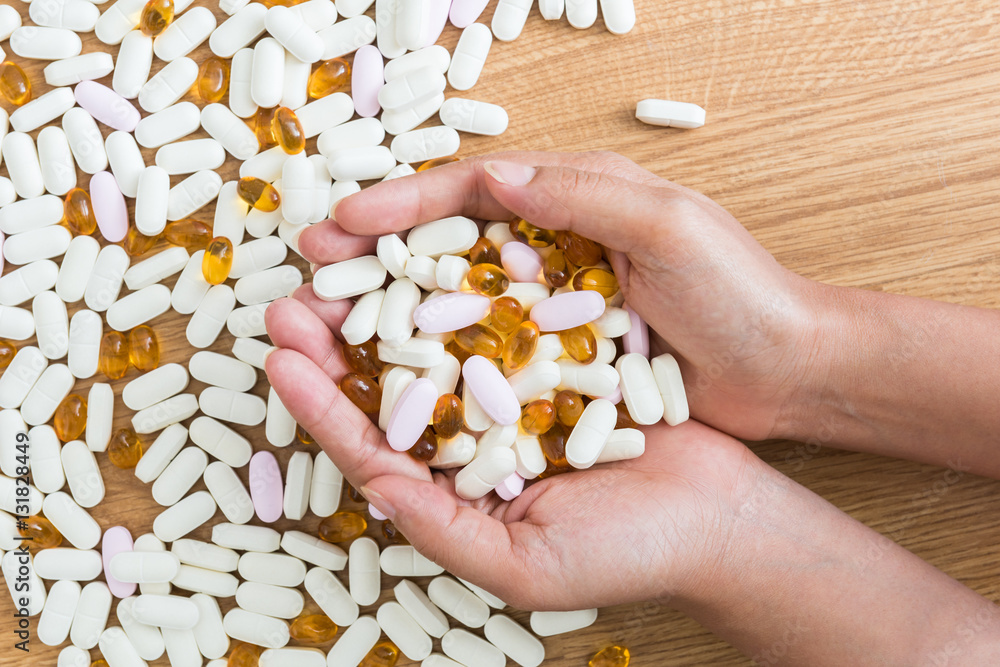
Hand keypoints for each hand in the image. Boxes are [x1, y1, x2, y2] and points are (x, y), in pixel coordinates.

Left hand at [265, 293, 761, 609]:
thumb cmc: (628, 555)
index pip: (370, 446)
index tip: (280, 358)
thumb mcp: (524, 566)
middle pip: (390, 386)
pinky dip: (466, 289)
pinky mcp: (556, 358)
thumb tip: (373, 489)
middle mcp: (474, 439)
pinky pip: (502, 320)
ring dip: (387, 306)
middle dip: (338, 343)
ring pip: (436, 345)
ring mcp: (513, 395)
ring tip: (343, 263)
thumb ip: (442, 532)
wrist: (722, 517)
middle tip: (291, 298)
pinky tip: (433, 256)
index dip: (321, 405)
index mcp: (455, 491)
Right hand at [296, 151, 821, 441]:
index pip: (472, 190)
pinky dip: (441, 355)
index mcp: (576, 197)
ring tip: (332, 323)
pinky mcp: (562, 351)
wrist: (787, 371)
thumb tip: (497, 174)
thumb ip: (586, 197)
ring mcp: (554, 299)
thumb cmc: (739, 294)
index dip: (402, 204)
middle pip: (448, 239)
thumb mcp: (670, 228)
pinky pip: (488, 347)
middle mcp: (554, 242)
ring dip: (394, 305)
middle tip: (311, 269)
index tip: (341, 224)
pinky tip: (398, 374)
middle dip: (378, 251)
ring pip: (458, 294)